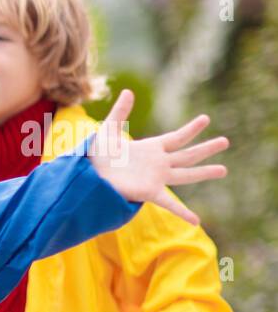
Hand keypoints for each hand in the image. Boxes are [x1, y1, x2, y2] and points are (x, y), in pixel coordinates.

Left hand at [87, 89, 228, 225]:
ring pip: (186, 175)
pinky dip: (182, 212)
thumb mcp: (108, 130)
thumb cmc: (95, 156)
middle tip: (226, 141)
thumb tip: (128, 90)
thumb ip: (120, 112)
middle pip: (187, 155)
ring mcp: (155, 178)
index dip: (191, 129)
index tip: (206, 119)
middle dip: (206, 148)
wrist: (85, 176)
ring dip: (205, 173)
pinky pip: (169, 204)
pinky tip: (196, 221)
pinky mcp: (148, 192)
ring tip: (224, 169)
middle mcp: (157, 163)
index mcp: (150, 148)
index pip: (176, 137)